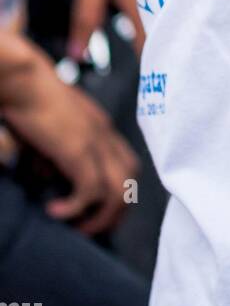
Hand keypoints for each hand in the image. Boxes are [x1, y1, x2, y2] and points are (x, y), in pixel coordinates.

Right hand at [1, 32, 139, 233]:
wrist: (23, 78)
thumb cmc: (28, 98)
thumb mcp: (48, 130)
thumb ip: (53, 153)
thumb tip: (46, 177)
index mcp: (101, 126)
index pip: (127, 164)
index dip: (117, 191)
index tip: (97, 211)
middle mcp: (104, 133)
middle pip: (131, 180)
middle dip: (116, 211)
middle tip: (91, 227)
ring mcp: (94, 140)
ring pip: (118, 191)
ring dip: (100, 217)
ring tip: (78, 227)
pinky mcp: (77, 149)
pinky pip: (89, 191)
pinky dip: (75, 208)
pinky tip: (54, 211)